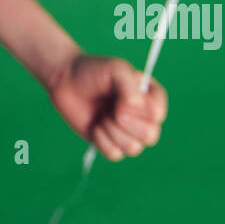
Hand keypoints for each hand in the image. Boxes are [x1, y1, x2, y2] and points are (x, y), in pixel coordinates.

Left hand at [48, 54, 167, 159]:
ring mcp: (128, 132)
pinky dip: (102, 141)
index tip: (123, 98)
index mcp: (150, 96)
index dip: (142, 110)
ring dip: (113, 132)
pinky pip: (116, 154)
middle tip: (113, 111)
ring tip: (102, 117)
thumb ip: (129, 87)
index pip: (158, 113)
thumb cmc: (93, 71)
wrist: (66, 81)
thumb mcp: (115, 69)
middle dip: (128, 125)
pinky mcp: (111, 143)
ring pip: (134, 148)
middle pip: (151, 135)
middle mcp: (143, 116)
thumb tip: (134, 109)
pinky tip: (96, 126)